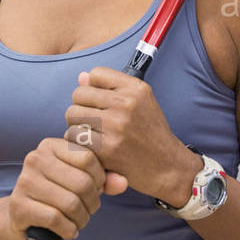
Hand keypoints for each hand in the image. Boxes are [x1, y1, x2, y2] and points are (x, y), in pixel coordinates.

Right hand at [2, 137, 127, 239]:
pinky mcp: (19, 206)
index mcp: (51, 145)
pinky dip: (68, 229)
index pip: (89, 158)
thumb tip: (123, 183)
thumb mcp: (81, 180)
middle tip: (91, 210)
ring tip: (80, 221)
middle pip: (82, 182)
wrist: (21, 215)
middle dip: (93, 202)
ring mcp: (24, 182)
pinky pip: (55, 219)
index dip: (100, 179)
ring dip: (82, 219)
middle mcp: (35, 159)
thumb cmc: (57, 193)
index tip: (98, 190)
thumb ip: (104, 178)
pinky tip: (69, 231)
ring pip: (70, 203)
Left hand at [64, 66, 195, 203]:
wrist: (167, 166)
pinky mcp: (106, 147)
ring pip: (72, 114)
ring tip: (91, 133)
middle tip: (93, 121)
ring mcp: (116, 125)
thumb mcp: (141, 103)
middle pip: (79, 93)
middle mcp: (127, 103)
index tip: (100, 101)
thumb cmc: (150, 134)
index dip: (93, 87)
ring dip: (76, 124)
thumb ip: (111, 88)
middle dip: (81, 106)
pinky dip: (77, 142)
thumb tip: (81, 77)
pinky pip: (74, 135)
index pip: (96, 73)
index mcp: (136, 89)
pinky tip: (90, 147)